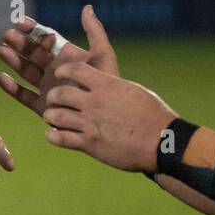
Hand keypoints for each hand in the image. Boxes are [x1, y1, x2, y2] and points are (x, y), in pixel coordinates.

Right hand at [0, 4, 117, 116]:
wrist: (106, 118)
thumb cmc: (108, 86)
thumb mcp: (103, 55)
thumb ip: (95, 32)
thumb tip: (87, 7)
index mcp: (68, 57)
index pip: (46, 39)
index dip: (32, 30)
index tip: (19, 22)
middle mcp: (56, 70)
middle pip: (32, 53)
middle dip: (19, 43)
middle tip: (6, 36)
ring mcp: (48, 88)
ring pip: (25, 71)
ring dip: (12, 60)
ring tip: (0, 50)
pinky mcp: (43, 106)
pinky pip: (23, 96)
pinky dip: (10, 87)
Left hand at [42, 63, 176, 171]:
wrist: (163, 142)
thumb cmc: (153, 115)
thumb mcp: (133, 91)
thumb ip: (112, 85)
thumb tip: (103, 81)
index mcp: (106, 85)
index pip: (74, 70)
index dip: (63, 70)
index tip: (60, 74)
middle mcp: (94, 103)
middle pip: (59, 94)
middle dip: (52, 97)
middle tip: (53, 100)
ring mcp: (90, 124)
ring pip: (54, 116)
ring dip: (51, 116)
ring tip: (53, 118)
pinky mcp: (89, 144)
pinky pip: (59, 138)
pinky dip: (52, 136)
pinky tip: (55, 135)